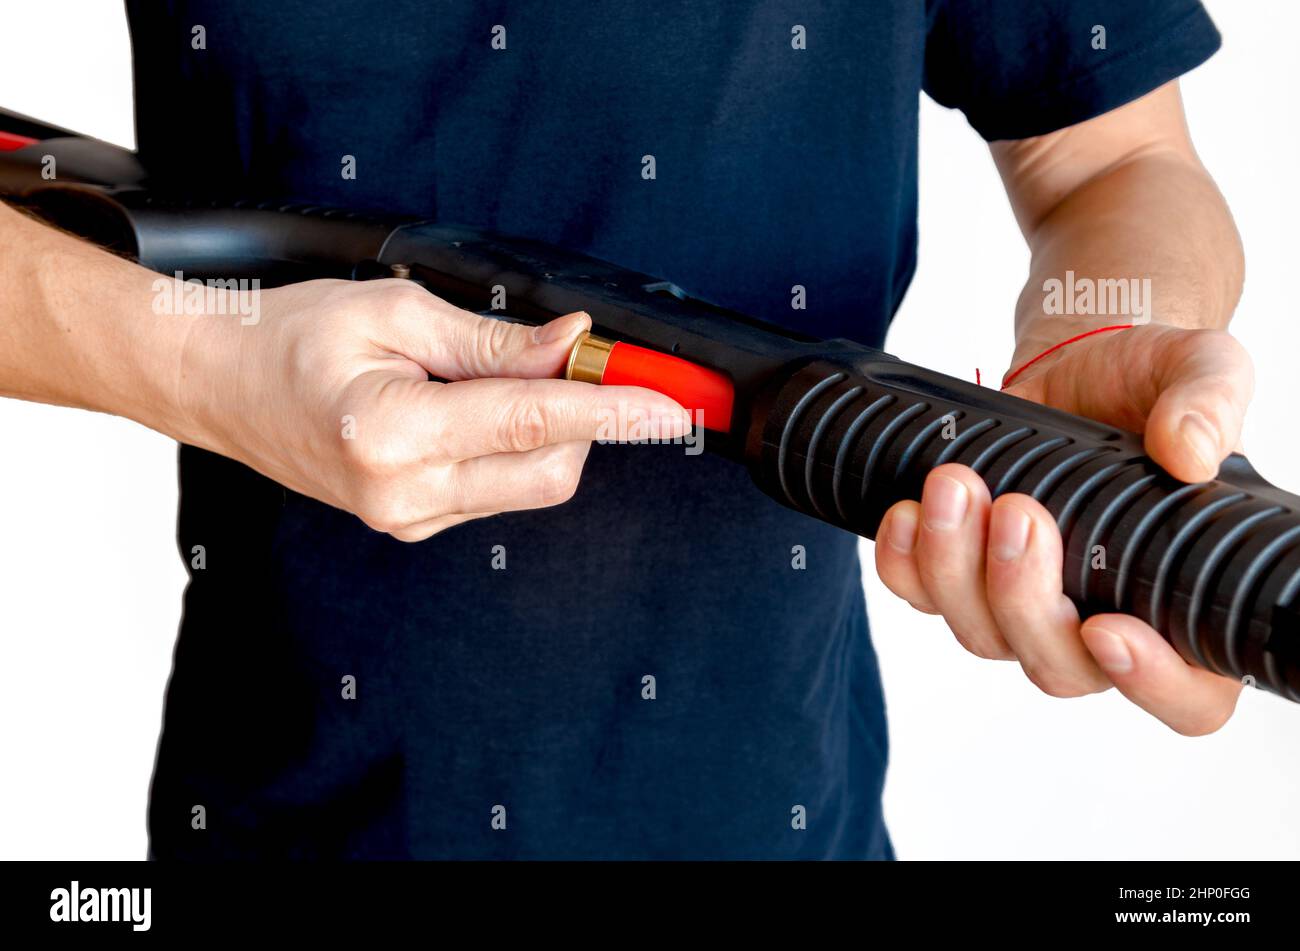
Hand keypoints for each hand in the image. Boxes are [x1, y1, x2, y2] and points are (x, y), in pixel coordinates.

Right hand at [177, 278, 690, 540]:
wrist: (221, 385)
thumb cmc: (289, 337)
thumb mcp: (394, 313)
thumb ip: (493, 340)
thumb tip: (572, 344)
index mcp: (391, 433)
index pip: (533, 422)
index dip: (614, 409)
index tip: (671, 405)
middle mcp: (404, 493)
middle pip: (550, 470)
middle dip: (590, 418)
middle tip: (598, 362)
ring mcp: (409, 518)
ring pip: (530, 484)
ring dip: (550, 430)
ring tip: (500, 374)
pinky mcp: (414, 523)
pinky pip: (498, 491)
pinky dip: (515, 448)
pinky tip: (477, 408)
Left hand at [874, 324, 1253, 733]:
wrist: (1080, 363)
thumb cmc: (1150, 384)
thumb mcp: (1202, 372)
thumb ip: (1208, 406)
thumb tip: (1188, 453)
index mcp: (1185, 597)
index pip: (1188, 694)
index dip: (1150, 681)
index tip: (1107, 629)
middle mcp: (1105, 619)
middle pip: (1059, 667)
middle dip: (1024, 598)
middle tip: (1018, 512)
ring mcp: (1024, 605)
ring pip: (980, 634)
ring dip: (954, 567)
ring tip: (955, 485)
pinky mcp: (962, 574)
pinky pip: (920, 595)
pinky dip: (904, 560)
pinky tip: (908, 510)